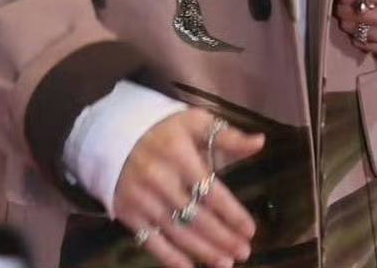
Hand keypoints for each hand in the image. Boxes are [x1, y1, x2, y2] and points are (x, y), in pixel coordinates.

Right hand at [112, 108, 263, 267]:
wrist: (116, 135)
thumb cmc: (166, 130)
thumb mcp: (196, 122)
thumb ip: (228, 136)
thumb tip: (260, 142)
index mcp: (179, 155)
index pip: (210, 191)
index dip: (231, 213)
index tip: (250, 230)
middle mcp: (160, 180)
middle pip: (195, 216)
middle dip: (222, 237)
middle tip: (243, 252)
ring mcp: (142, 200)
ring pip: (177, 232)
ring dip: (203, 251)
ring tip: (225, 263)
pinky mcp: (129, 214)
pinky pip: (151, 241)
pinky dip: (170, 258)